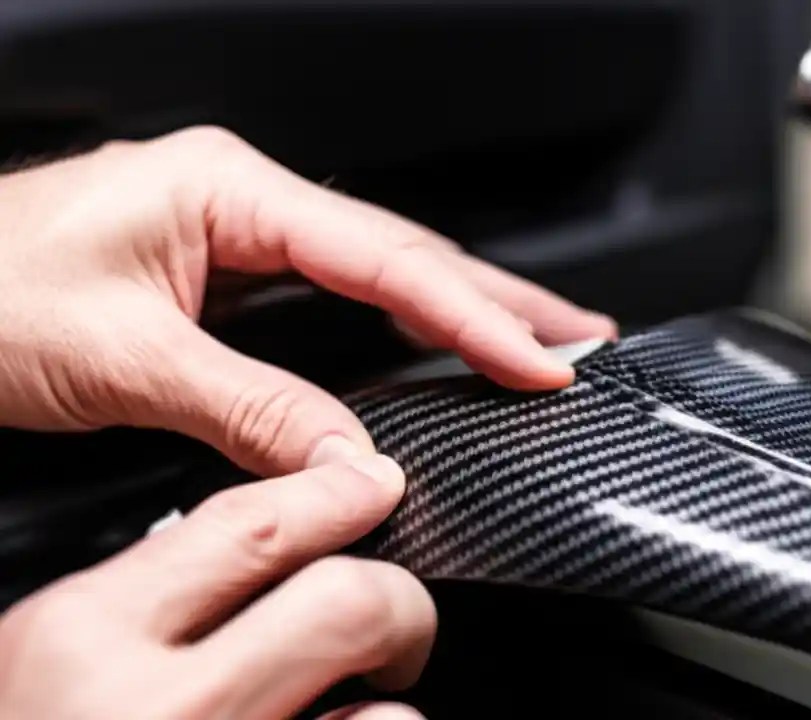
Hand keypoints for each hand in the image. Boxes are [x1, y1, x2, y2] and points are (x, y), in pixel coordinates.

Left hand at [0, 126, 616, 475]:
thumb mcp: (122, 359)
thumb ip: (251, 408)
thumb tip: (349, 459)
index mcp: (225, 187)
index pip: (384, 258)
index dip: (472, 315)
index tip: (537, 361)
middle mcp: (239, 199)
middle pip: (402, 251)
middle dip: (498, 298)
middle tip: (580, 338)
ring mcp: (232, 232)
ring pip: (376, 271)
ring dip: (459, 308)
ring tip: (534, 339)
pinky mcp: (219, 271)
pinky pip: (334, 297)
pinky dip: (397, 324)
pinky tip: (435, 344)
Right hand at [0, 452, 430, 719]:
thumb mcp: (34, 665)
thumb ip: (134, 608)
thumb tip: (272, 543)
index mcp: (78, 644)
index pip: (251, 529)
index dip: (334, 495)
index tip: (373, 487)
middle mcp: (154, 713)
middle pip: (350, 604)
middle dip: (396, 604)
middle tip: (390, 627)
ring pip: (388, 715)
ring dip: (389, 708)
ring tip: (360, 709)